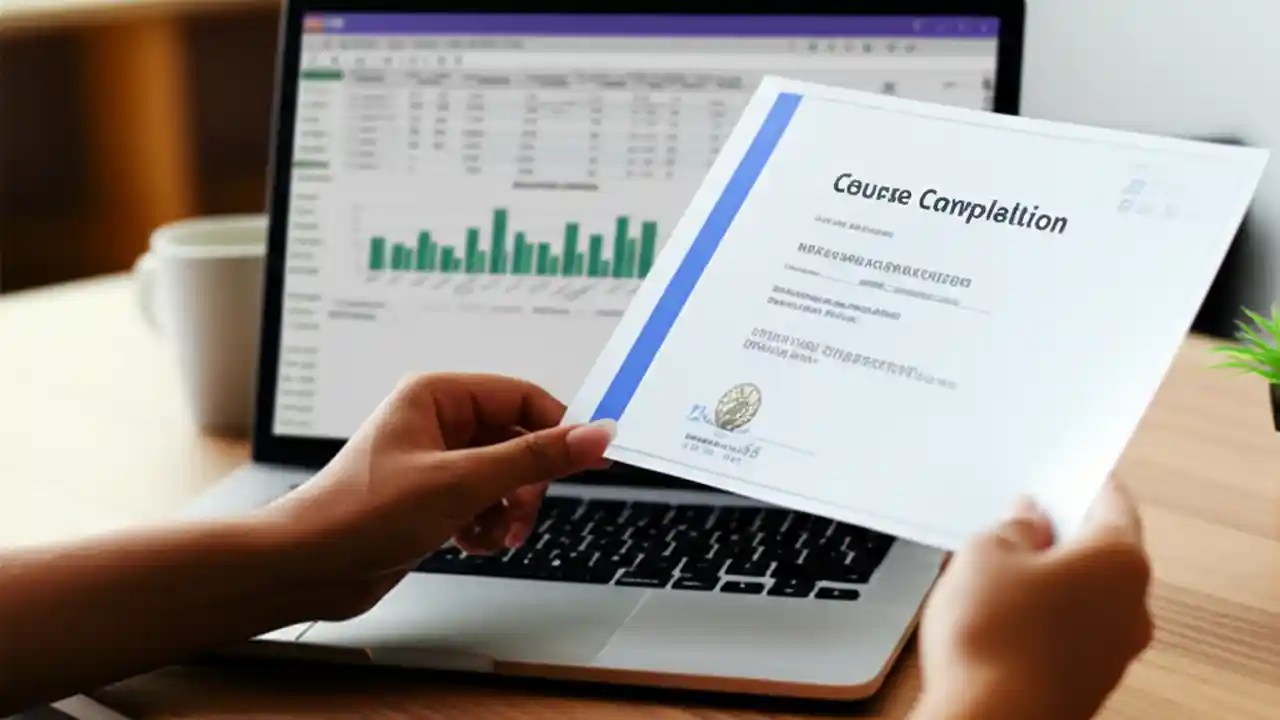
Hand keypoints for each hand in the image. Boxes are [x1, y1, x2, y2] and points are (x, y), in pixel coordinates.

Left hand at [252, 373, 614, 620]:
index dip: (559, 429)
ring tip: (492, 534)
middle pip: (517, 441)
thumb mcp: (461, 482)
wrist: (307, 567)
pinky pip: (484, 503)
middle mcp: (436, 423)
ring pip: (504, 477)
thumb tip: (593, 437)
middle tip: (521, 513)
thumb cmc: (361, 513)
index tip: (590, 460)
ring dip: (508, 510)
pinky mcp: (431, 499)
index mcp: (437, 396)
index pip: (522, 398)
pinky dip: (487, 526)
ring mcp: (434, 463)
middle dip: (526, 483)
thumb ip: (534, 459)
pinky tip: (469, 542)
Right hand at [912, 483, 1152, 719]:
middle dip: (1058, 536)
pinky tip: (999, 618)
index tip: (1060, 475)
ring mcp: (1114, 651)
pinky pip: (1071, 633)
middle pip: (1101, 553)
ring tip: (992, 576)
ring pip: (1084, 596)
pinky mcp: (1088, 682)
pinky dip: (1042, 619)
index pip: (1113, 504)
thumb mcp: (986, 553)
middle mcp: (1132, 607)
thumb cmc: (993, 640)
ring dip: (1048, 580)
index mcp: (1121, 561)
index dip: (1080, 484)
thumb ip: (1014, 528)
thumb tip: (1028, 522)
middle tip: (1012, 523)